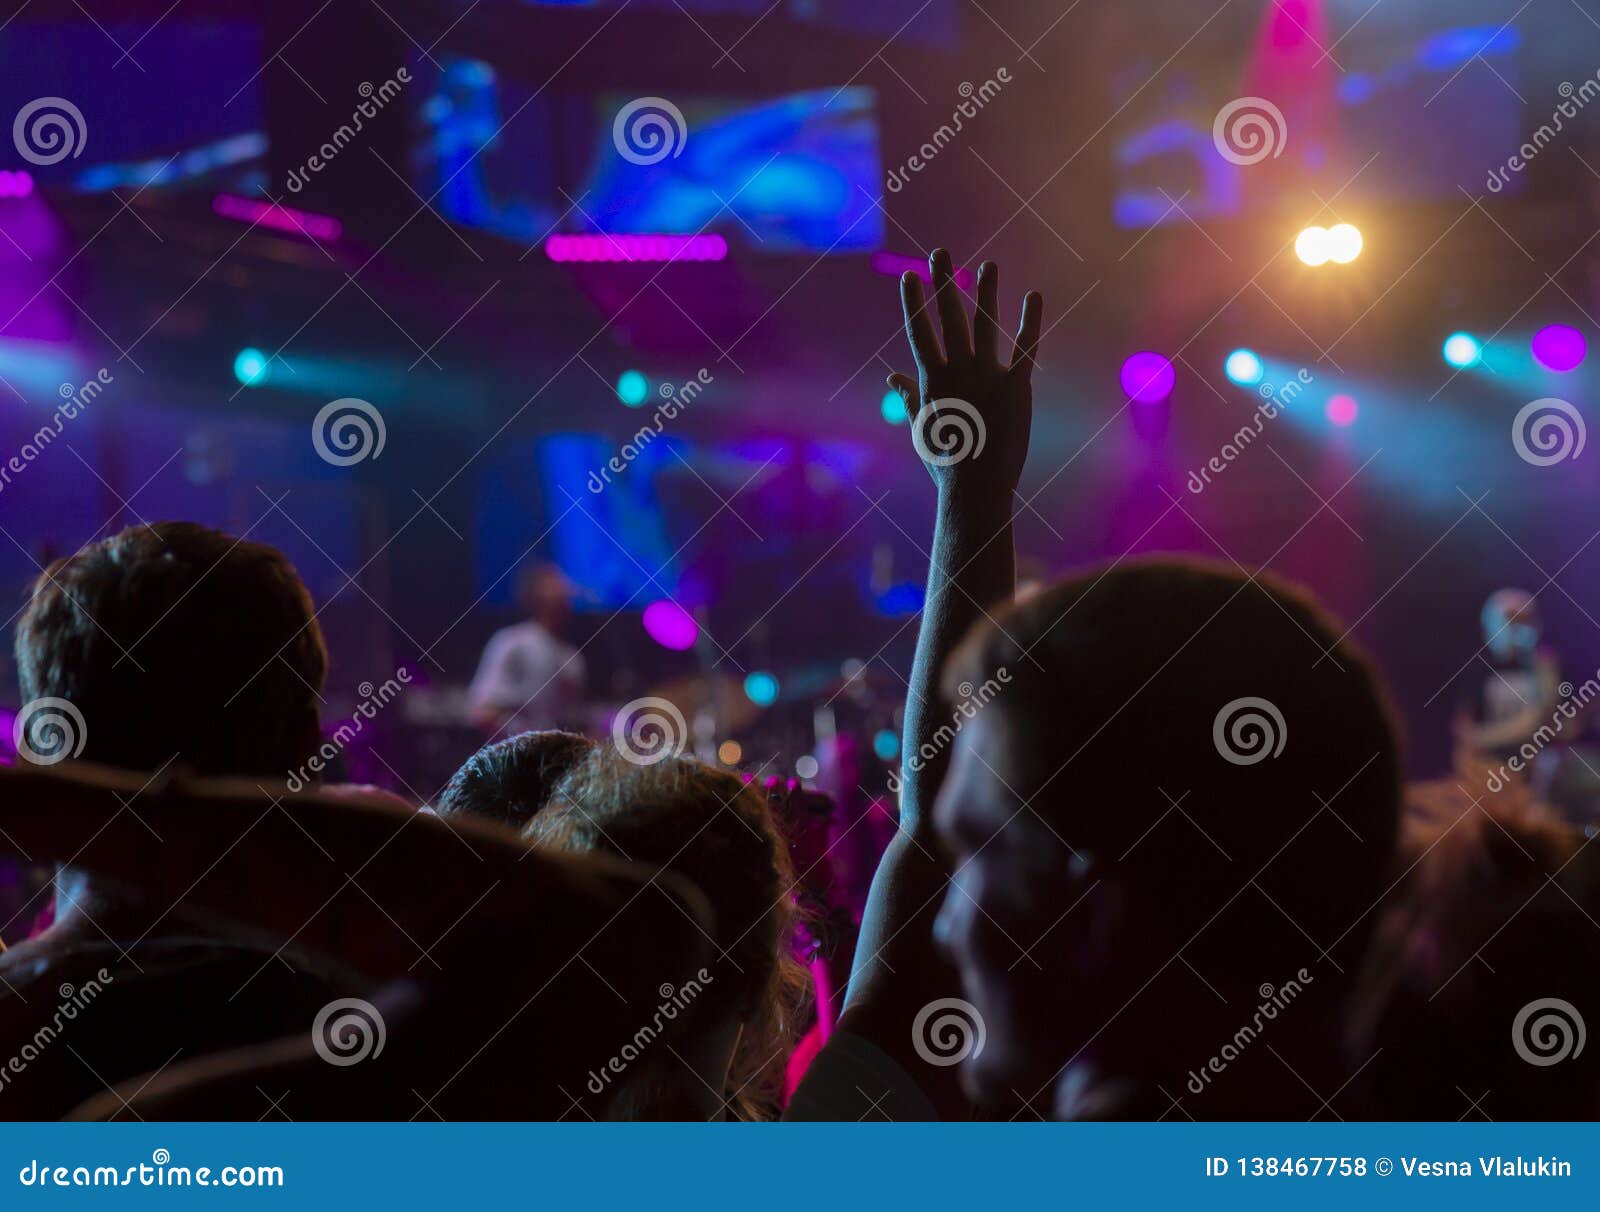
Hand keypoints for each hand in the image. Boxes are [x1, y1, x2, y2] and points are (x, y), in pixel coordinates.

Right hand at [887, 249, 1041, 501]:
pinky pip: (1025, 348)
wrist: (976, 488)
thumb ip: (909, 398)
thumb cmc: (945, 463)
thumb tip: (892, 378)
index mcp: (931, 380)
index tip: (909, 277)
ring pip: (985, 325)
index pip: (919, 332)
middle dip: (943, 282)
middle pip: (949, 318)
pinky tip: (1033, 296)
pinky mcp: (1016, 387)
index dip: (913, 303)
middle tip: (939, 253)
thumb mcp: (921, 429)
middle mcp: (957, 371)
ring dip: (985, 292)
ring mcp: (987, 376)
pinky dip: (1030, 321)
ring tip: (987, 265)